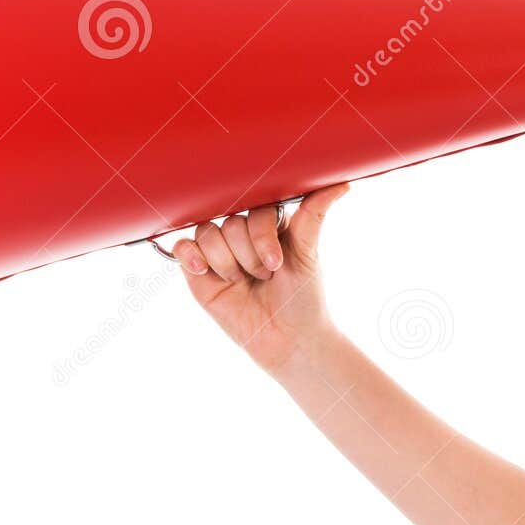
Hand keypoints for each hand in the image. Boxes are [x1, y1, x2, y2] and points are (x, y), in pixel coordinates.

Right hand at [170, 182, 350, 373]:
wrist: (287, 340)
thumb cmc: (303, 297)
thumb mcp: (308, 253)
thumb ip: (313, 215)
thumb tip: (342, 184)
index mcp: (269, 224)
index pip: (254, 208)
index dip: (261, 234)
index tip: (277, 263)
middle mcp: (242, 234)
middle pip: (230, 222)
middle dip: (248, 255)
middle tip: (264, 277)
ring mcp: (218, 252)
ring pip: (207, 233)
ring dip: (227, 262)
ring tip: (243, 283)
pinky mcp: (199, 273)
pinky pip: (183, 248)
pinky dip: (191, 255)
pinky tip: (205, 271)